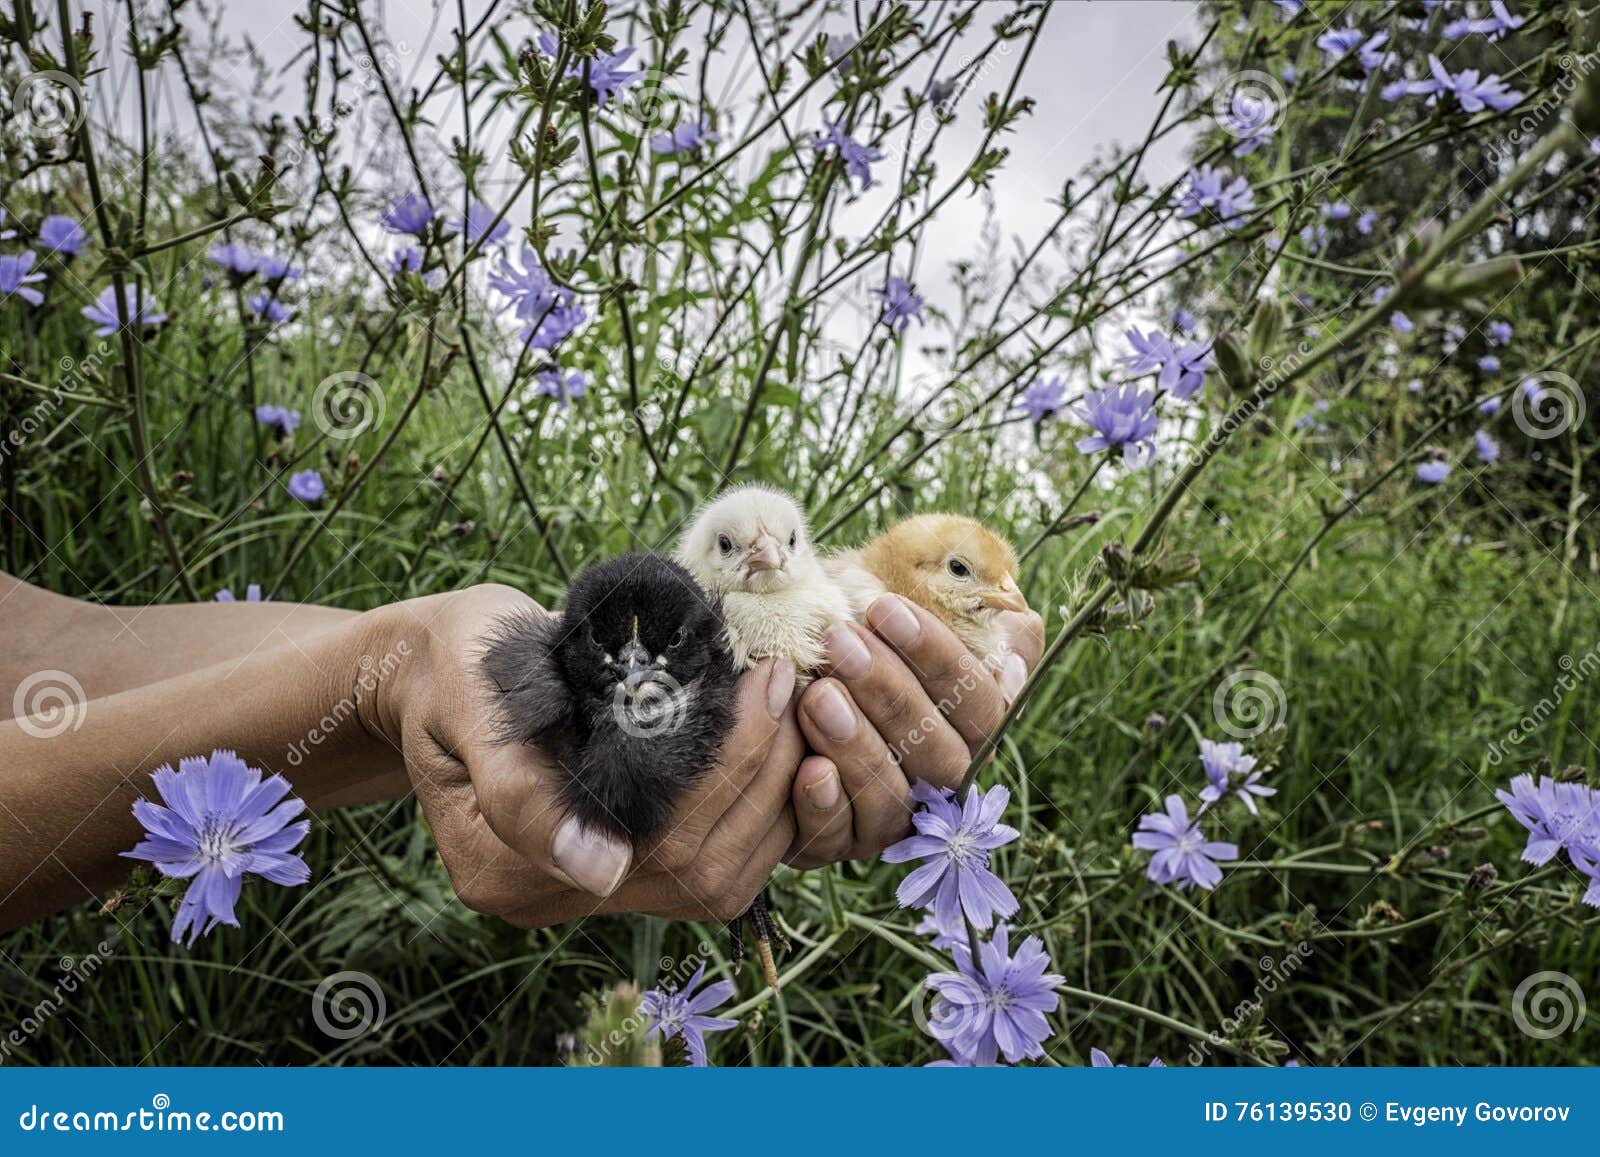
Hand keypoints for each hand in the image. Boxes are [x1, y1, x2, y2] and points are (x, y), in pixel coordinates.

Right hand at [361, 584, 803, 926]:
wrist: (438, 668)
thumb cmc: (457, 664)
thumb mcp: (474, 700)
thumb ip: (520, 790)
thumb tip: (599, 873)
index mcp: (502, 868)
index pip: (654, 844)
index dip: (729, 768)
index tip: (763, 683)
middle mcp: (551, 900)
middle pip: (699, 869)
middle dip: (762, 773)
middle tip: (787, 684)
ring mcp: (592, 893)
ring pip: (722, 879)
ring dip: (775, 794)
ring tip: (794, 706)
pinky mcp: (629, 868)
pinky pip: (717, 862)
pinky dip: (762, 806)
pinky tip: (778, 740)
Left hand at [785, 596, 1044, 867]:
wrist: (794, 661)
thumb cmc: (863, 628)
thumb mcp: (918, 601)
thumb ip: (980, 620)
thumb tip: (1013, 654)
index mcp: (973, 727)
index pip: (980, 701)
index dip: (937, 656)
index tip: (885, 609)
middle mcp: (941, 780)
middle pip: (938, 753)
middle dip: (888, 693)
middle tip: (840, 642)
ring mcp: (891, 816)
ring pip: (891, 800)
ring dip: (857, 747)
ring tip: (817, 695)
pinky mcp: (837, 839)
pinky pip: (837, 835)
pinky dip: (824, 805)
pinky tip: (808, 768)